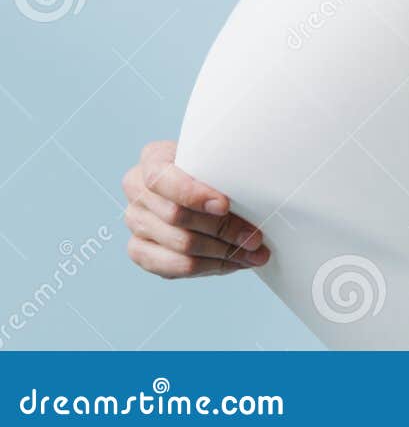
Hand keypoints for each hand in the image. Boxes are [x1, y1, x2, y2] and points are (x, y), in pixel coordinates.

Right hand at [122, 140, 269, 278]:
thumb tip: (255, 198)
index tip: (225, 206)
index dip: (192, 194)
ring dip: (222, 252)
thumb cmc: (215, 170)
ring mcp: (135, 221)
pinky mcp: (139, 250)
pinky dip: (208, 267)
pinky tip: (232, 262)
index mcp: (153, 159)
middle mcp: (136, 190)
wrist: (202, 185)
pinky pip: (172, 267)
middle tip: (255, 237)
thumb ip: (226, 171)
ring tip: (252, 253)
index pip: (161, 179)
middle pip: (176, 216)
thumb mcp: (220, 161)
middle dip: (222, 229)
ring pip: (179, 244)